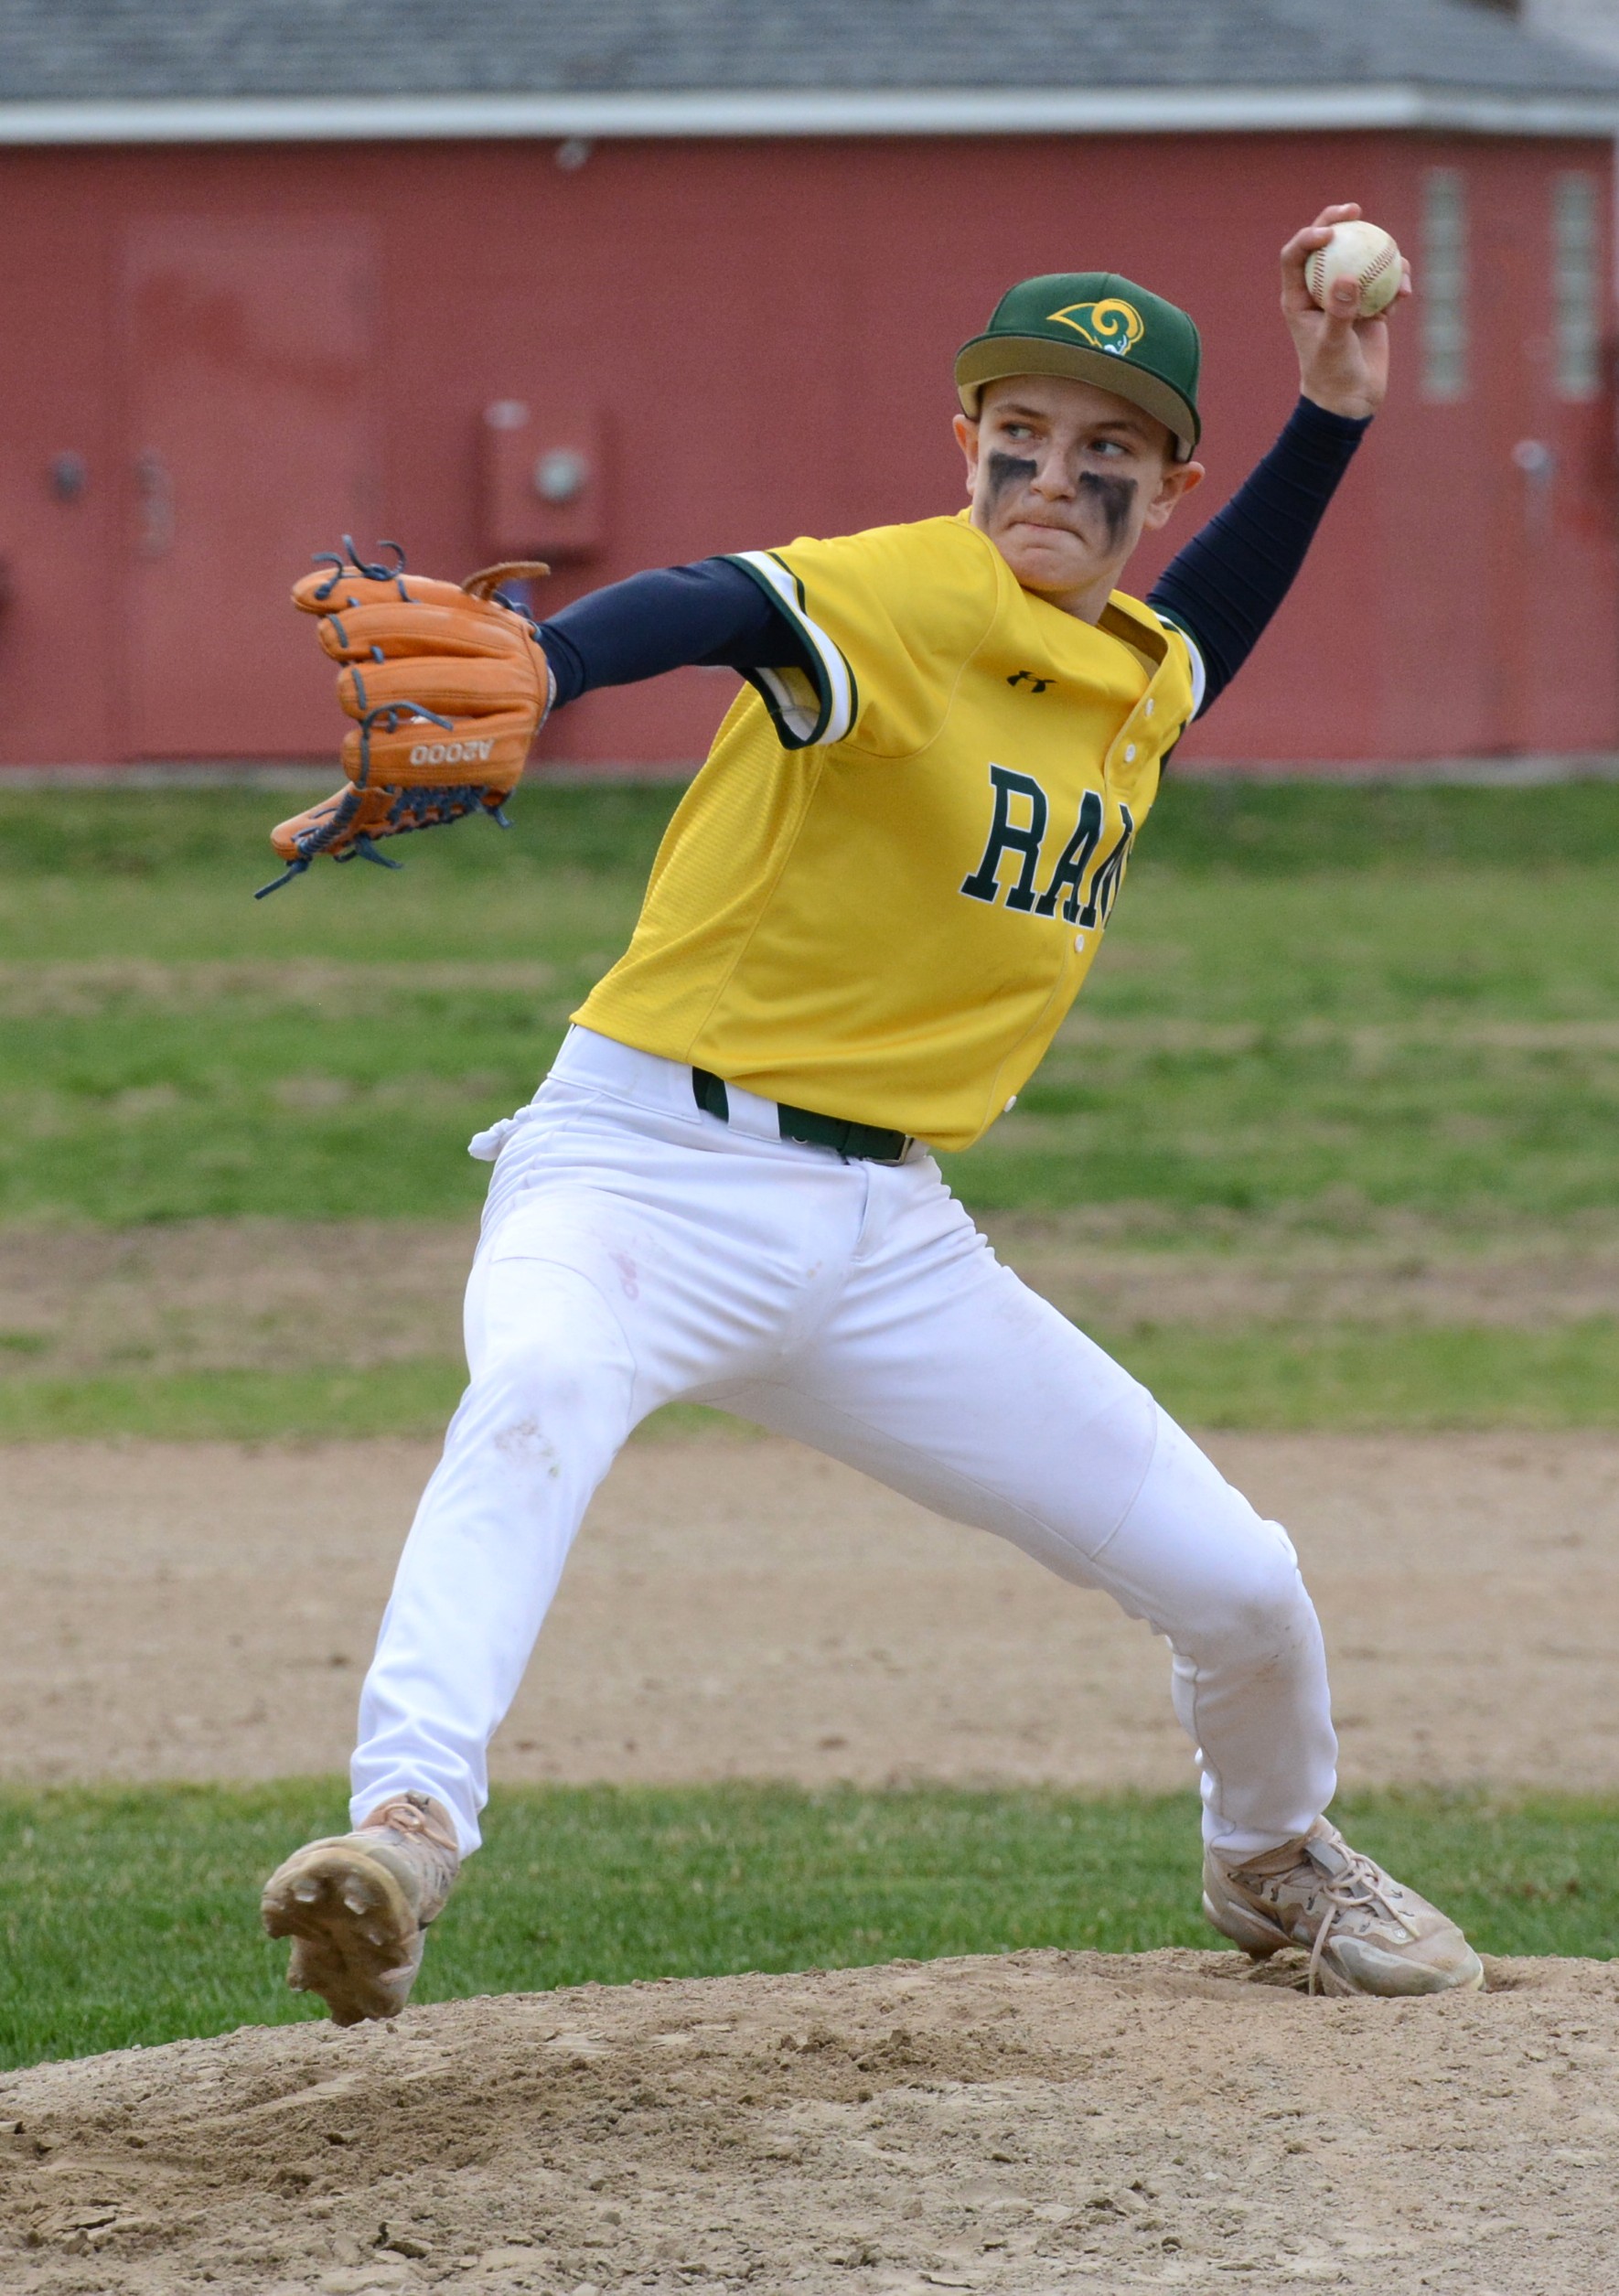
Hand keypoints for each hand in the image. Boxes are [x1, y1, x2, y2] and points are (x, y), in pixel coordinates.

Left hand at [1281, 203, 1411, 420]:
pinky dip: (1397, 284)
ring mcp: (1345, 295)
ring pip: (1360, 258)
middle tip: (1356, 210)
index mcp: (1298, 297)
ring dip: (1381, 255)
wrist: (1351, 399)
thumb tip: (1348, 277)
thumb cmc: (1333, 375)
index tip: (1331, 232)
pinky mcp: (1369, 303)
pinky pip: (1385, 280)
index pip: (1295, 256)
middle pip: (1326, 245)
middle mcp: (1320, 290)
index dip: (1308, 236)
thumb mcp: (1334, 345)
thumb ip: (1339, 312)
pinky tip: (1405, 296)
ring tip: (1398, 268)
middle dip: (1338, 221)